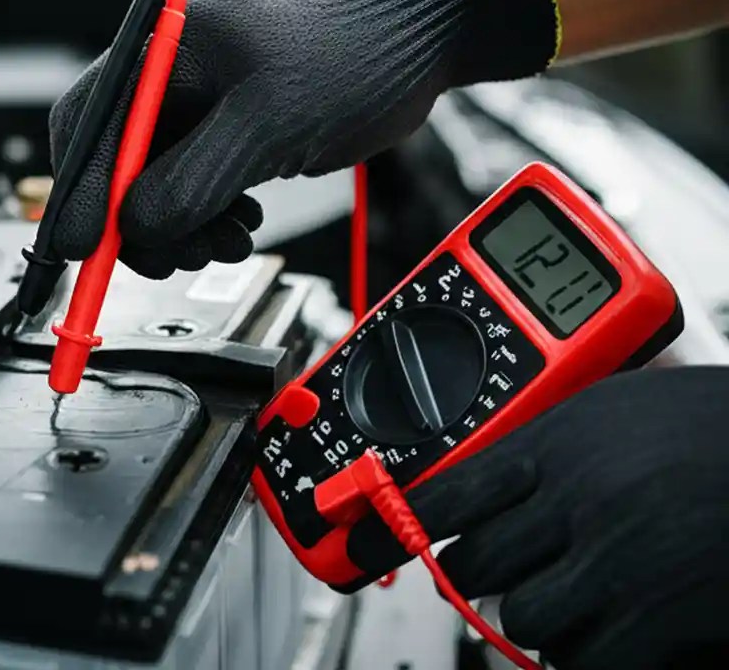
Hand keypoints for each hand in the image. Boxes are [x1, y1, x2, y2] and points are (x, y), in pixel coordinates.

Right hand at [47, 0, 557, 278]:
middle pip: (114, 171)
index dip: (81, 193)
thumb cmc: (349, 48)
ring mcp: (195, 115)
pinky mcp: (222, 142)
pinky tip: (244, 223)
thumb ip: (194, 178)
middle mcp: (167, 84)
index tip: (85, 247)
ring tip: (228, 237)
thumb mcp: (265, 119)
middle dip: (140, 223)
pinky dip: (209, 224)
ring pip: (154, 196)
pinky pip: (192, 199)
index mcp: (159, 52)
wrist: (414, 44)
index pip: (90, 127)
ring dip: (182, 232)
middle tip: (174, 256)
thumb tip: (138, 228)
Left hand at [347, 367, 728, 669]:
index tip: (361, 539)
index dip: (394, 523)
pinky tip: (618, 624)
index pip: (446, 491)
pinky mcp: (656, 623)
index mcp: (564, 439)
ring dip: (541, 610)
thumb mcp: (625, 411)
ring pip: (518, 614)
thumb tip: (480, 484)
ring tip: (584, 586)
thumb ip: (551, 446)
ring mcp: (617, 564)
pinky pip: (578, 659)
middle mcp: (578, 499)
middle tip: (517, 561)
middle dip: (483, 569)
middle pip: (471, 562)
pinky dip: (588, 650)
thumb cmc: (723, 432)